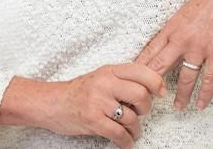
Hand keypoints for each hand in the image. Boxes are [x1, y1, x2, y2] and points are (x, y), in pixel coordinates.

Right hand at [43, 63, 166, 147]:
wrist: (51, 103)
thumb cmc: (78, 92)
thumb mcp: (100, 77)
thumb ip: (121, 79)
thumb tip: (150, 85)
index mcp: (109, 70)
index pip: (141, 71)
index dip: (156, 82)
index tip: (161, 92)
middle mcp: (105, 83)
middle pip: (141, 94)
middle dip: (146, 108)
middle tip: (141, 112)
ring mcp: (98, 101)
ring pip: (131, 117)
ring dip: (135, 129)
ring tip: (132, 131)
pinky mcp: (93, 120)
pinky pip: (119, 134)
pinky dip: (126, 142)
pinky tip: (125, 143)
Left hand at [135, 0, 212, 111]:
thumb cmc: (207, 0)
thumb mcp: (182, 13)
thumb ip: (173, 31)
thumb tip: (162, 46)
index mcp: (170, 28)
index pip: (149, 52)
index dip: (138, 69)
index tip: (131, 81)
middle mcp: (181, 39)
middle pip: (160, 66)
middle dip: (151, 85)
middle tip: (146, 100)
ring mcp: (199, 47)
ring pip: (185, 78)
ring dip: (181, 96)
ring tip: (177, 107)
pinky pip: (209, 78)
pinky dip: (204, 94)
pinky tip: (200, 105)